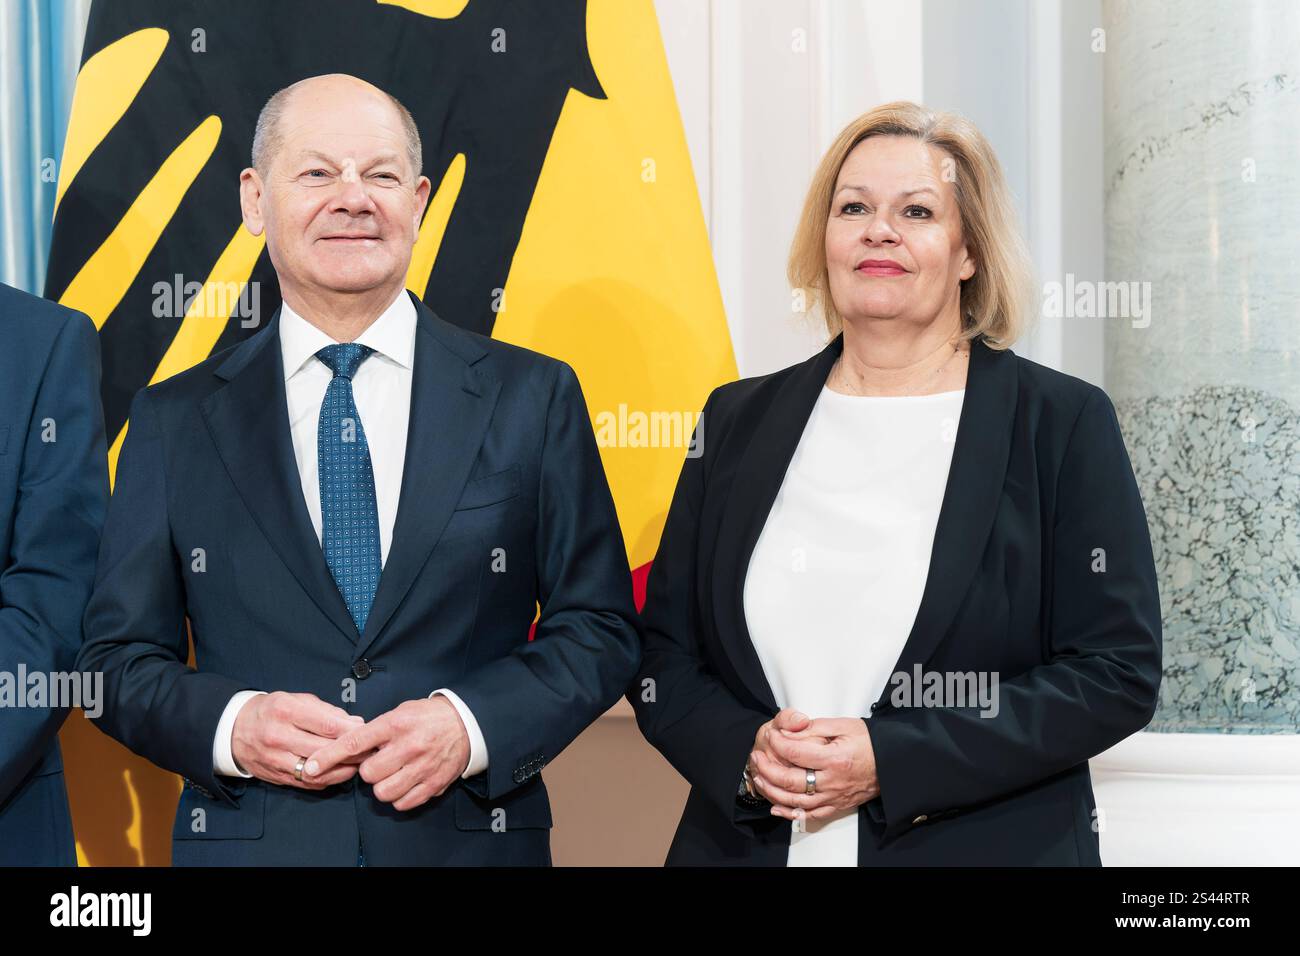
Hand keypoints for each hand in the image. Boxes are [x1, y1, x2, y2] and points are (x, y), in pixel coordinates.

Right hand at [230, 691, 366, 789]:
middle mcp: (278, 736)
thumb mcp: (296, 699)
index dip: (350, 731)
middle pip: (323, 749)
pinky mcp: (275, 776)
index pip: (325, 724)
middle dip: (350, 752)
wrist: (235, 729)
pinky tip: (340, 774)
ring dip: (341, 770)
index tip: (367, 732)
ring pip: (315, 770)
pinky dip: (327, 780)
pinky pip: (306, 783)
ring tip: (359, 765)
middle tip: (370, 751)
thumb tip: (356, 722)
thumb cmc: (273, 710)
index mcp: (285, 711)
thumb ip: (327, 711)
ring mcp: (275, 759)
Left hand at [303, 696, 469, 811]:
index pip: (355, 742)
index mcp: (396, 724)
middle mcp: (409, 746)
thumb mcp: (399, 712)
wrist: (466, 724)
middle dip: (368, 770)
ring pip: (383, 792)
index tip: (310, 767)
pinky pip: (402, 803)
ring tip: (392, 774)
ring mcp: (422, 767)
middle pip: (368, 773)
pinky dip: (398, 797)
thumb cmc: (426, 717)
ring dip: (382, 786)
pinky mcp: (434, 784)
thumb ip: (374, 731)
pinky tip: (404, 783)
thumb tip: (346, 748)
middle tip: (379, 762)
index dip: (328, 756)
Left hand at [750, 717, 878, 821]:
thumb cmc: (870, 742)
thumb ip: (814, 728)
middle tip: (756, 758)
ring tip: (759, 778)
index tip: (770, 736)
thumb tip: (789, 731)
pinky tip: (777, 807)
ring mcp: (835, 796)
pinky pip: (811, 815)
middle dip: (768, 769)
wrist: (893, 762)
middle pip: (792, 781)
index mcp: (835, 758)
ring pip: (797, 801)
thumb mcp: (844, 725)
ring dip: (773, 791)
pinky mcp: (837, 805)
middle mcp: (834, 781)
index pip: (797, 753)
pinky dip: (791, 813)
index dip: (778, 744)